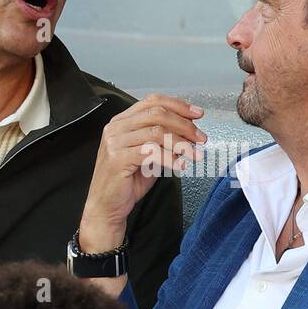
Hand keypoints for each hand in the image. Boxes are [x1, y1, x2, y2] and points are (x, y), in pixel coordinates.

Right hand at [78, 94, 204, 252]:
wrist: (107, 206)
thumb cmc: (127, 182)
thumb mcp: (148, 155)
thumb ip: (163, 140)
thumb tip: (189, 130)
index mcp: (122, 121)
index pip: (152, 102)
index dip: (178, 105)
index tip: (197, 114)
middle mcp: (116, 128)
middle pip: (157, 114)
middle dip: (184, 125)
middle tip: (200, 137)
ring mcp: (115, 142)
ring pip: (156, 132)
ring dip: (181, 143)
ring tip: (194, 154)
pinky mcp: (118, 158)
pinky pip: (151, 152)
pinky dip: (170, 158)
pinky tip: (180, 165)